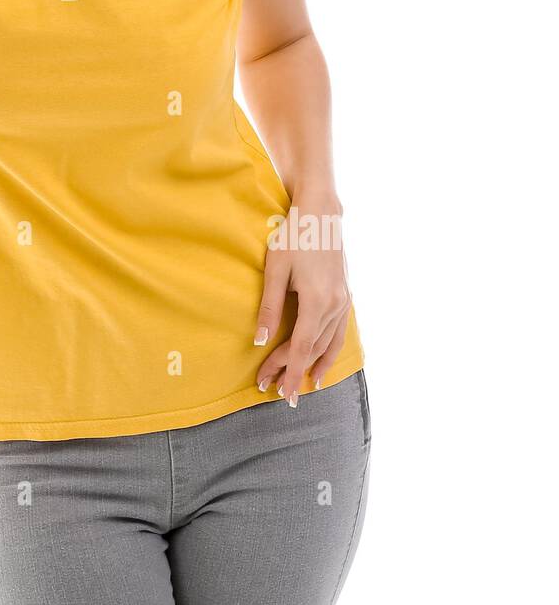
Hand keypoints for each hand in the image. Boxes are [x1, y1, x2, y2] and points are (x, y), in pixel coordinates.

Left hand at [253, 192, 350, 406]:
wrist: (321, 211)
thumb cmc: (294, 236)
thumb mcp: (276, 270)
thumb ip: (269, 308)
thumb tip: (258, 341)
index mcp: (317, 302)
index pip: (301, 348)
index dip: (288, 372)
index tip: (278, 392)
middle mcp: (335, 305)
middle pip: (314, 349)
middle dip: (294, 371)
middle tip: (275, 391)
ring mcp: (344, 300)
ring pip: (331, 343)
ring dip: (317, 365)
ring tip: (307, 385)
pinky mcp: (345, 293)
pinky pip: (340, 330)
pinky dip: (332, 349)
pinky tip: (325, 358)